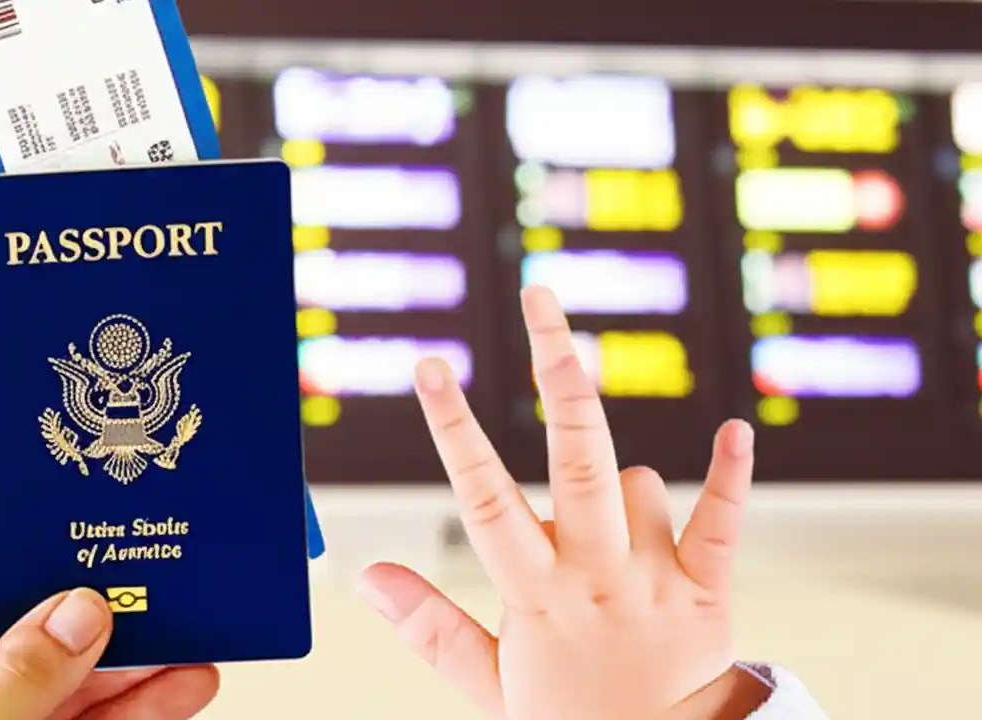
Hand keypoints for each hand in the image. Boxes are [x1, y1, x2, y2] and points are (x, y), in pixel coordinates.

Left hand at [0, 522, 218, 719]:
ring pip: (83, 671)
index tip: (99, 508)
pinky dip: (144, 708)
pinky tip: (184, 688)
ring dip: (145, 654)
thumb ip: (15, 676)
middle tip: (173, 570)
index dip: (34, 524)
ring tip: (201, 632)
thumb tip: (81, 613)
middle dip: (110, 593)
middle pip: (44, 611)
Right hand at [358, 287, 769, 719]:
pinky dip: (731, 476)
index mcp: (534, 595)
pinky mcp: (707, 588)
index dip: (455, 427)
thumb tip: (366, 576)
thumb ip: (429, 626)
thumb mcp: (490, 683)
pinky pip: (723, 522)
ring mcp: (654, 578)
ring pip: (641, 484)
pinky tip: (734, 429)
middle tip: (543, 302)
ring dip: (624, 491)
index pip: (483, 497)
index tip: (433, 365)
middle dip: (558, 372)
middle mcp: (594, 575)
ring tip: (613, 553)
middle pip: (576, 458)